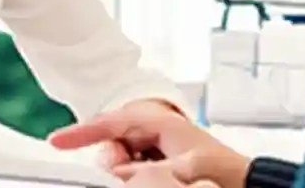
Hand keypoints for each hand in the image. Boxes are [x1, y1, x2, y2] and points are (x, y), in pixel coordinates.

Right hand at [49, 105, 248, 187]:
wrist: (248, 184)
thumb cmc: (224, 170)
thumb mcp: (185, 169)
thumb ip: (147, 171)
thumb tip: (118, 172)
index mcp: (160, 123)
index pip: (111, 123)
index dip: (82, 132)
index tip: (55, 141)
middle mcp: (155, 132)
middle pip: (112, 144)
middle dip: (113, 160)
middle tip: (127, 172)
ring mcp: (157, 148)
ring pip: (121, 161)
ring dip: (126, 171)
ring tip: (159, 175)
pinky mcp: (160, 164)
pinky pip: (133, 169)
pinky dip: (133, 175)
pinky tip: (147, 179)